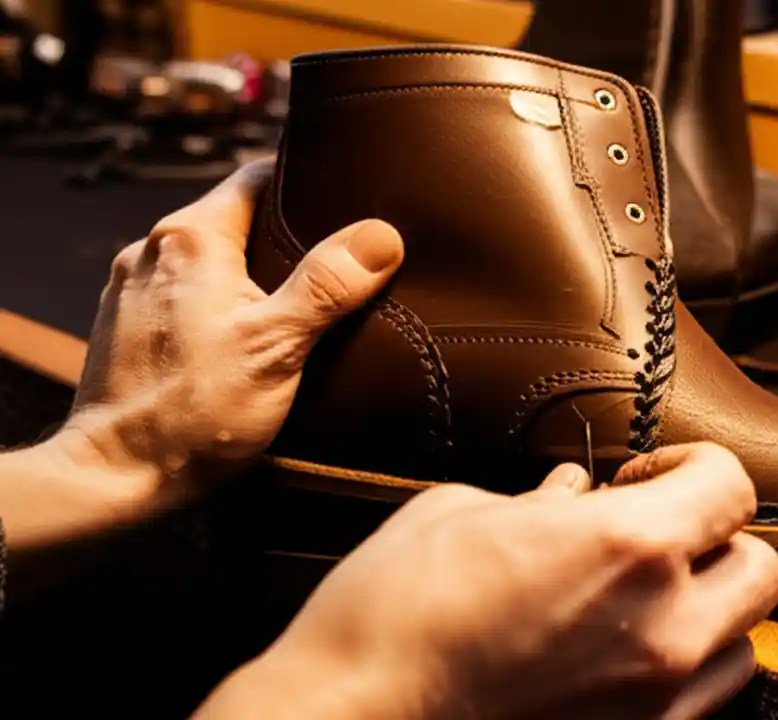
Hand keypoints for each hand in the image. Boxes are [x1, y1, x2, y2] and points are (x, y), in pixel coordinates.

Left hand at [55, 160, 403, 514]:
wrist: (117, 479)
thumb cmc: (195, 414)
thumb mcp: (277, 347)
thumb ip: (328, 286)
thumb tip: (381, 236)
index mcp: (191, 238)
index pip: (257, 176)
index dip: (305, 186)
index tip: (345, 206)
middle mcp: (154, 249)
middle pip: (236, 217)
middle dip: (286, 236)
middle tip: (336, 266)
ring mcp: (135, 287)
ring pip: (211, 257)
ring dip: (251, 273)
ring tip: (296, 307)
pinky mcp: (130, 324)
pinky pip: (187, 292)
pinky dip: (220, 303)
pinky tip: (245, 339)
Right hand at [198, 443, 777, 719]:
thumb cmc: (386, 619)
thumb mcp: (457, 516)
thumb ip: (539, 501)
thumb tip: (570, 496)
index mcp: (627, 548)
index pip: (732, 485)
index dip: (694, 465)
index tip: (650, 474)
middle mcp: (664, 631)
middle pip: (762, 569)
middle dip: (717, 540)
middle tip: (655, 532)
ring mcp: (657, 705)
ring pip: (742, 645)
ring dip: (707, 612)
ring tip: (640, 601)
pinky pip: (699, 703)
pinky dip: (680, 671)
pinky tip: (617, 654)